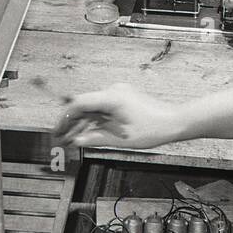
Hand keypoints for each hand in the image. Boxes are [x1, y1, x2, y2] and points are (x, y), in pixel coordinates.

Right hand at [54, 83, 183, 150]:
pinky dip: (94, 120)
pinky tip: (87, 132)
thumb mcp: (122, 139)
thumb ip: (97, 138)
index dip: (65, 117)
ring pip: (92, 108)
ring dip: (82, 122)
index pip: (79, 103)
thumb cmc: (154, 128)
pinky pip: (102, 109)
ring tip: (71, 138)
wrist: (175, 121)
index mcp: (111, 98)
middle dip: (71, 122)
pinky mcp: (122, 100)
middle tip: (60, 137)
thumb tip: (77, 140)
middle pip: (84, 105)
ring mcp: (118, 95)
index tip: (57, 130)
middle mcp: (113, 92)